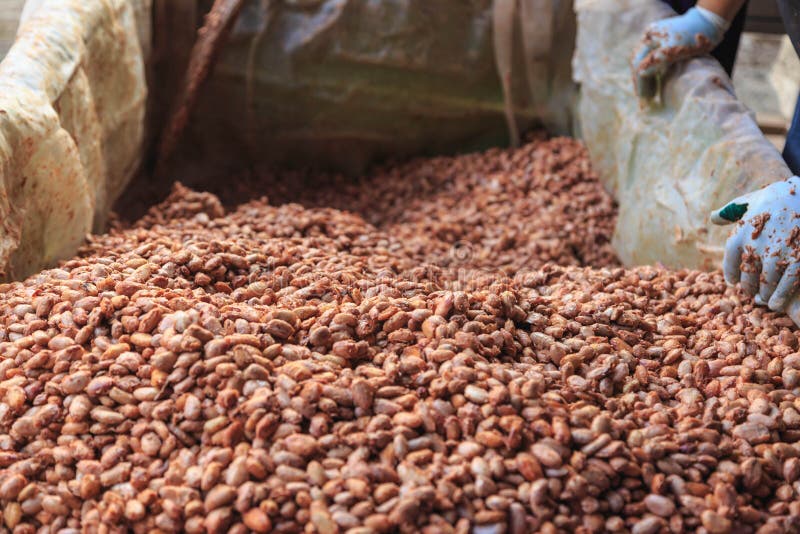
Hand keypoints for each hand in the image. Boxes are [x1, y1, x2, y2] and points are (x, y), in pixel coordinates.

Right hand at [632, 7, 727, 97]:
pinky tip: (655, 84)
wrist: (709, 24)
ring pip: (643, 63)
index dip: (640, 82)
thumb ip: (657, 60)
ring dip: (645, 79)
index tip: (643, 98)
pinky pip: (650, 61)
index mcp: (649, 36)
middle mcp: (648, 37)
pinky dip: (651, 73)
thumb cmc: (694, 36)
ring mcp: (654, 40)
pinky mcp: (661, 44)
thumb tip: (640, 73)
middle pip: (637, 63)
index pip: (637, 62)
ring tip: (651, 94)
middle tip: (645, 99)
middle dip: (640, 82)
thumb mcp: (675, 50)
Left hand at [711, 176, 799, 323]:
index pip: (731, 262)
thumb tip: (713, 217)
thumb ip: (730, 211)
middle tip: (751, 293)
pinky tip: (775, 304)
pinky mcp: (797, 259)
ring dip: (764, 294)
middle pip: (747, 275)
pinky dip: (779, 296)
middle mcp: (754, 246)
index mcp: (739, 234)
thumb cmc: (777, 196)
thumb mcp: (750, 200)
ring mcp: (776, 254)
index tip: (734, 281)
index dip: (732, 274)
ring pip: (765, 283)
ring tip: (764, 299)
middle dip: (749, 287)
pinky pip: (785, 284)